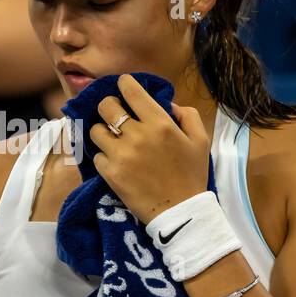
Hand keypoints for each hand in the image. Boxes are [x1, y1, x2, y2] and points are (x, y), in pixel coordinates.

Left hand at [90, 74, 210, 224]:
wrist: (181, 212)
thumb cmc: (192, 174)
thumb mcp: (200, 140)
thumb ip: (186, 114)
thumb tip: (166, 103)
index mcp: (160, 123)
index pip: (131, 90)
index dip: (124, 84)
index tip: (123, 86)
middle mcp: (137, 135)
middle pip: (106, 106)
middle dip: (109, 107)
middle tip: (116, 115)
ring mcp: (121, 154)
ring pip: (96, 130)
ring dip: (103, 132)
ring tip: (113, 140)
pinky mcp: (110, 173)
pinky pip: (97, 155)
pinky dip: (104, 157)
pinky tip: (115, 161)